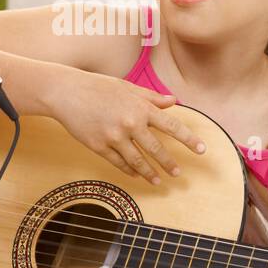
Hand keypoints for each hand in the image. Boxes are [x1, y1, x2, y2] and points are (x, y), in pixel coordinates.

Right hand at [50, 71, 205, 183]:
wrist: (66, 92)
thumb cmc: (98, 86)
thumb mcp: (127, 88)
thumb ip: (151, 97)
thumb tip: (173, 101)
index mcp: (140, 107)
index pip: (172, 126)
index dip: (189, 139)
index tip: (202, 150)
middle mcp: (130, 123)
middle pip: (156, 149)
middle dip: (169, 163)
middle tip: (177, 173)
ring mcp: (114, 137)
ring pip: (137, 161)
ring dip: (149, 172)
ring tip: (158, 180)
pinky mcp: (99, 146)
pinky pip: (118, 162)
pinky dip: (129, 170)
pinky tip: (136, 174)